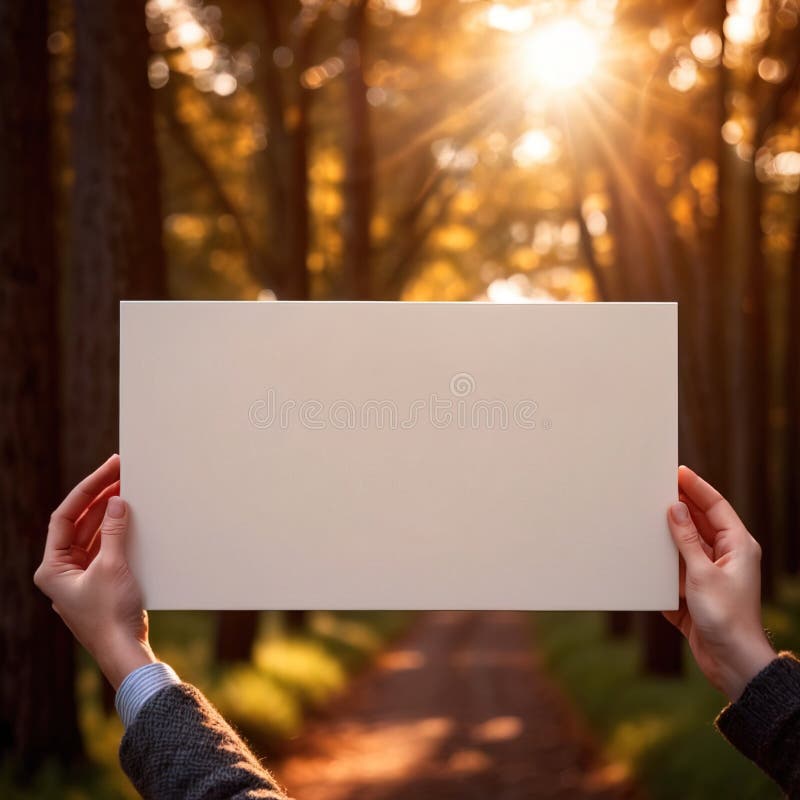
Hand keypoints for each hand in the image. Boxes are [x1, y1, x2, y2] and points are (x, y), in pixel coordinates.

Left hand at [33, 454, 154, 689]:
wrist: (125, 652)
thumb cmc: (110, 615)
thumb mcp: (113, 566)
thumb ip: (114, 531)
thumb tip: (117, 501)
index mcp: (52, 568)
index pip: (65, 517)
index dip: (88, 489)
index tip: (109, 469)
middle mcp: (62, 572)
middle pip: (79, 524)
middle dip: (100, 499)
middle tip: (122, 473)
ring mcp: (81, 579)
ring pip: (93, 536)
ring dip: (110, 515)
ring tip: (129, 491)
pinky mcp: (100, 584)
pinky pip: (106, 550)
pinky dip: (119, 534)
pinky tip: (133, 521)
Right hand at [663, 465, 775, 700]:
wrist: (731, 664)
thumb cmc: (726, 618)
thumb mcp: (702, 573)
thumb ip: (686, 540)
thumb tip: (675, 509)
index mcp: (737, 547)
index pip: (716, 507)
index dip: (697, 487)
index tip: (678, 471)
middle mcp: (725, 557)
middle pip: (699, 523)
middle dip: (679, 507)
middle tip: (655, 488)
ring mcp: (709, 575)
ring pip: (684, 546)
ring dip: (666, 534)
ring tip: (644, 516)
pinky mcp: (694, 593)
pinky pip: (674, 569)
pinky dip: (660, 561)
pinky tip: (643, 554)